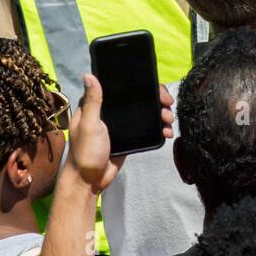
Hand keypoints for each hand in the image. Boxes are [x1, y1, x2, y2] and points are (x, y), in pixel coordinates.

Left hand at [61, 76, 174, 194]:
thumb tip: (88, 75)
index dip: (140, 83)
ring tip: (169, 119)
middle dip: (156, 99)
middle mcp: (110, 110)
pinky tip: (166, 131)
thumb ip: (93, 101)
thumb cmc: (86, 151)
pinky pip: (147, 127)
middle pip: (138, 97)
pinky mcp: (129, 136)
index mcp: (97, 104)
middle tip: (168, 104)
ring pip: (145, 111)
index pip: (121, 86)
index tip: (156, 87)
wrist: (90, 180)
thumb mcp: (89, 124)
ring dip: (160, 113)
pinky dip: (158, 127)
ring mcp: (121, 123)